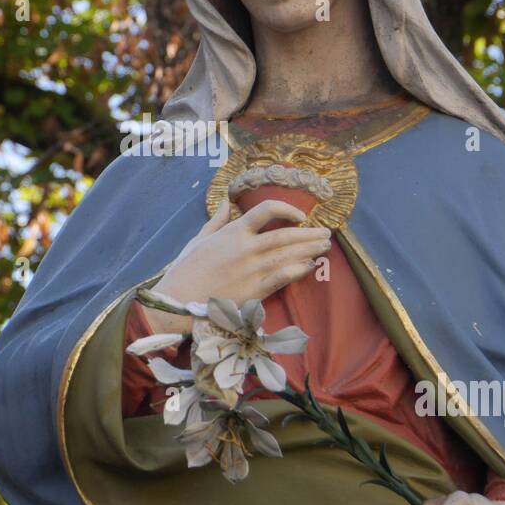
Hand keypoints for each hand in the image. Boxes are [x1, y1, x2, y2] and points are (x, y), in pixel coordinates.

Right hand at [141, 199, 331, 335]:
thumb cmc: (186, 269)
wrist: (178, 301)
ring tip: (324, 247)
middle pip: (285, 235)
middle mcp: (245, 248)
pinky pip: (281, 278)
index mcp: (233, 232)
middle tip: (326, 233)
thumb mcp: (199, 239)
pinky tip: (310, 266)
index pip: (266, 210)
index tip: (301, 216)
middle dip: (308, 234)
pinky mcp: (253, 291)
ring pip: (287, 255)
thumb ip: (217, 221)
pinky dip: (298, 270)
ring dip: (309, 249)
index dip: (287, 209)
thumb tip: (227, 204)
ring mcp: (251, 270)